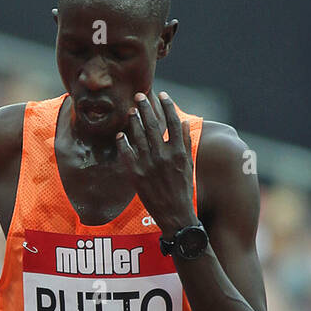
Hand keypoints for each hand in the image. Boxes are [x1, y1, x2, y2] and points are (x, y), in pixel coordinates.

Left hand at [116, 91, 193, 238]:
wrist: (175, 215)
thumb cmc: (183, 190)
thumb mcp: (189, 165)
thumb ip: (185, 142)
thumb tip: (184, 121)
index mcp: (179, 151)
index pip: (173, 121)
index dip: (167, 105)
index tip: (162, 95)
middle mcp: (164, 156)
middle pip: (153, 124)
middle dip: (145, 107)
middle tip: (139, 96)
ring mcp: (149, 165)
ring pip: (138, 136)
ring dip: (133, 121)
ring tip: (130, 112)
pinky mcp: (136, 175)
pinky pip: (127, 153)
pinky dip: (123, 142)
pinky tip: (121, 135)